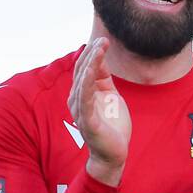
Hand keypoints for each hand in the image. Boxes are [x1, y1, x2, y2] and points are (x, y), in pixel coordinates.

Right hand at [67, 37, 131, 185]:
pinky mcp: (87, 121)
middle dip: (93, 54)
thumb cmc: (112, 125)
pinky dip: (87, 82)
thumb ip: (104, 79)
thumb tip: (100, 58)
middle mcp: (77, 100)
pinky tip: (92, 68)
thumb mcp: (110, 96)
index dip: (93, 52)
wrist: (114, 153)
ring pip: (83, 81)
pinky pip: (85, 98)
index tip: (104, 39)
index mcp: (83, 93)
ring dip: (91, 63)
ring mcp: (81, 110)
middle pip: (82, 71)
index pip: (84, 67)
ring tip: (99, 48)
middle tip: (104, 40)